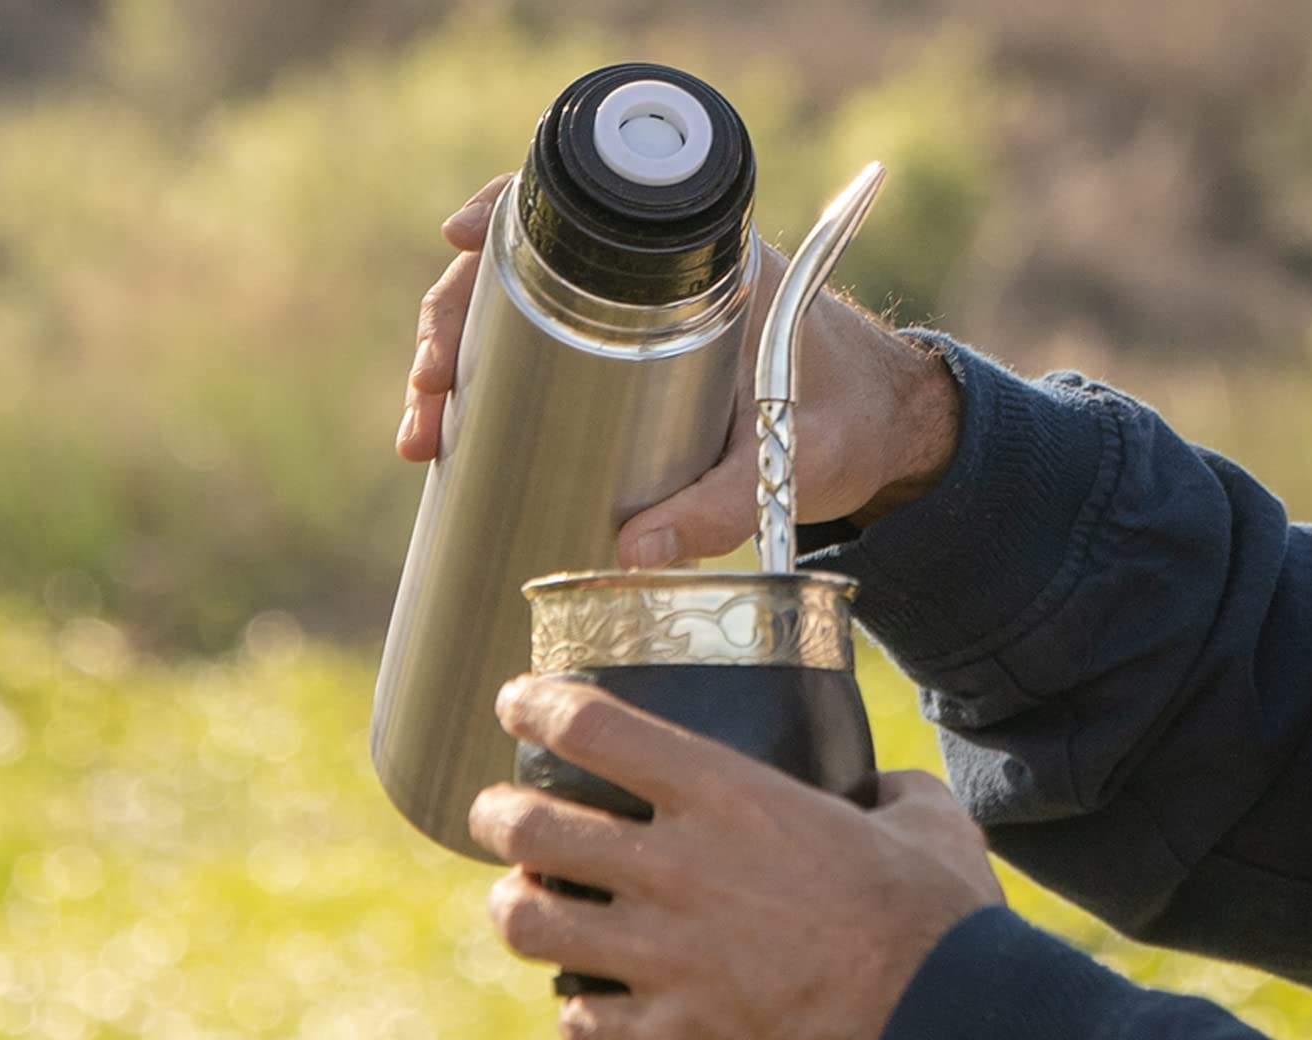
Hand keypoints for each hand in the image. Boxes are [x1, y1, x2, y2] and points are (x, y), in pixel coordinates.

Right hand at [396, 184, 962, 555]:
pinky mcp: (623, 375)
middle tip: (425, 406)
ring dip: (457, 372)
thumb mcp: (788, 462)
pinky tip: (455, 441)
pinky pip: (541, 367)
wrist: (886, 431)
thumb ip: (719, 507)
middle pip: (523, 275)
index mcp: (699, 262)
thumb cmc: (848, 421)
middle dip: (452, 329)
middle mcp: (655, 283)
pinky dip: (492, 398)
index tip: (455, 237)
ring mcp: (632, 328)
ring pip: (519, 325)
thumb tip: (632, 553)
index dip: (506, 216)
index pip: (582, 213)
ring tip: (425, 439)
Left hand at [468, 678, 1004, 1039]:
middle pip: (529, 827)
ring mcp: (663, 960)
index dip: (537, 705)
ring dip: (516, 910)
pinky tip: (593, 1007)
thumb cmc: (943, 924)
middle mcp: (677, 870)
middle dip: (498, 814)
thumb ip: (891, 794)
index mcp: (730, 798)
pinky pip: (581, 1023)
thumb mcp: (929, 825)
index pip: (594, 726)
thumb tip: (886, 791)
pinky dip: (580, 1012)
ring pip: (528, 925)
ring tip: (524, 906)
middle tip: (500, 814)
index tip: (519, 704)